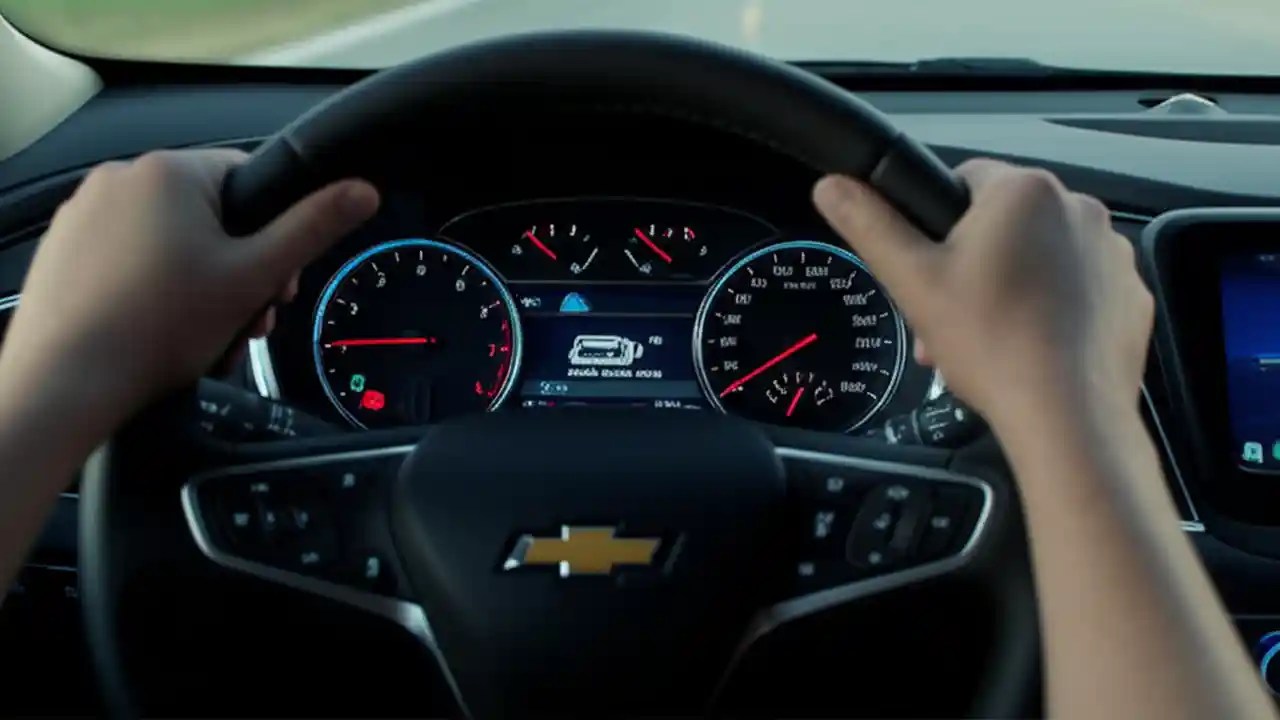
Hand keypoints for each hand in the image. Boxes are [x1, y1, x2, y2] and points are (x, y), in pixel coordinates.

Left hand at [0, 149, 378, 431]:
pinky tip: (160, 329)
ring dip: (202, 284)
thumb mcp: (255, 277)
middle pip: (211, 215)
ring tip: (202, 332)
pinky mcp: (66, 249)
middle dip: (238, 268)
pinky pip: (131, 258)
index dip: (274, 233)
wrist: (66, 383)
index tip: (274, 281)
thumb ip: (312, 228)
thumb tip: (361, 191)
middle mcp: (120, 180)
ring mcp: (85, 213)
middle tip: (243, 317)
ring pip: (172, 240)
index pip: (249, 179)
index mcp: (170, 171)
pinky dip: (155, 290)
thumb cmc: (156, 330)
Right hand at [812, 159, 1152, 426]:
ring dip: (1012, 289)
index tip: (932, 271)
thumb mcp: (911, 280)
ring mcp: (1112, 253)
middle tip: (950, 319)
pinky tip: (1033, 347)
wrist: (1067, 414)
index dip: (938, 227)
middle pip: (1005, 226)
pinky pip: (1080, 291)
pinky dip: (1055, 312)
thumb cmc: (991, 343)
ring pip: (1042, 259)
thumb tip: (832, 186)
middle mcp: (1078, 209)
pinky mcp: (1131, 296)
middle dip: (972, 267)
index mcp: (1023, 190)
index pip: (965, 180)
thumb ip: (869, 224)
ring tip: (988, 340)